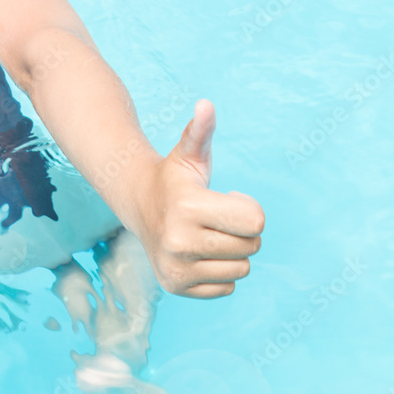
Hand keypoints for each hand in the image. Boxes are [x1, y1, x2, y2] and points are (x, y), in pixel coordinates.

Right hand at [130, 99, 264, 297]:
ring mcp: (177, 269)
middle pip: (251, 246)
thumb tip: (205, 106)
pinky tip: (201, 254)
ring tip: (210, 235)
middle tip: (218, 218)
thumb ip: (201, 130)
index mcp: (188, 208)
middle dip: (243, 230)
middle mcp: (180, 243)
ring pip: (242, 269)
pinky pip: (227, 288)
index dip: (248, 206)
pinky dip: (221, 272)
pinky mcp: (177, 287)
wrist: (138, 206)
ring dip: (233, 252)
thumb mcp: (188, 153)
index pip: (256, 221)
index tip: (228, 197)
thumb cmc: (174, 178)